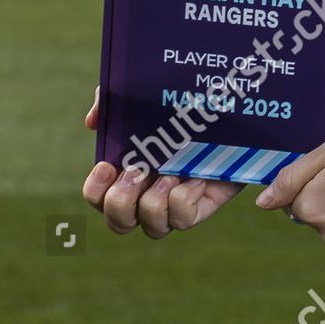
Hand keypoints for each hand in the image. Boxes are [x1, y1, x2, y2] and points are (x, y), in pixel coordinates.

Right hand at [81, 86, 242, 237]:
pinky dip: (183, 200)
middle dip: (120, 201)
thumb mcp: (145, 94)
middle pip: (118, 223)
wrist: (232, 104)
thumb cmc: (182, 101)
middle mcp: (148, 193)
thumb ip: (113, 99)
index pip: (98, 198)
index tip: (106, 164)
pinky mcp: (203, 204)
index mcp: (128, 171)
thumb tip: (92, 122)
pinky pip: (184, 219)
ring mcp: (175, 203)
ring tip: (169, 173)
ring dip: (154, 204)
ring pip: (152, 229)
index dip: (95, 190)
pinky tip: (195, 177)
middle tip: (137, 170)